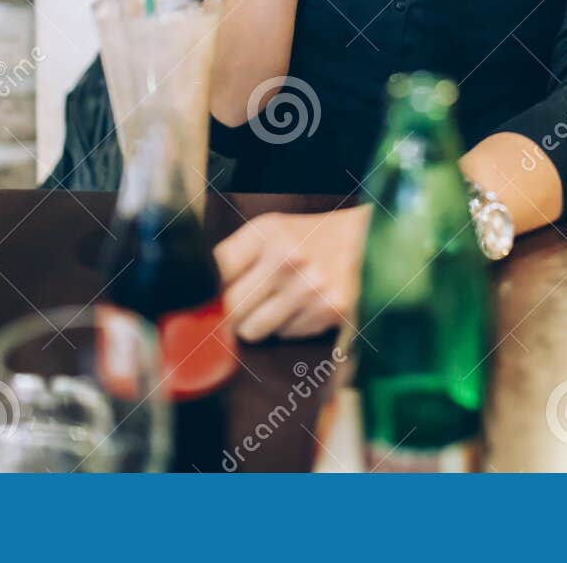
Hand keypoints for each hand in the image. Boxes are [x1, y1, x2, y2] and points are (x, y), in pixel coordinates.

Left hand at [214, 205, 370, 341]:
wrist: (365, 237)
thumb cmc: (307, 237)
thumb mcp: (268, 230)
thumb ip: (233, 256)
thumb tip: (201, 301)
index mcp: (268, 233)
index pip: (217, 274)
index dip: (217, 285)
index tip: (225, 288)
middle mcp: (289, 259)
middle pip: (232, 309)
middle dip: (236, 310)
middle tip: (252, 300)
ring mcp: (311, 288)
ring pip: (255, 330)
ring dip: (262, 322)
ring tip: (281, 300)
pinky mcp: (333, 310)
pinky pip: (288, 335)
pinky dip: (292, 326)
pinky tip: (306, 304)